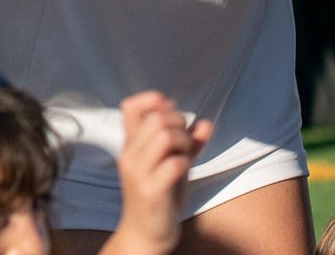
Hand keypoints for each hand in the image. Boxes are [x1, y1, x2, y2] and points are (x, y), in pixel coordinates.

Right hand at [110, 91, 208, 254]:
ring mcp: (138, 172)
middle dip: (179, 123)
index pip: (130, 106)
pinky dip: (185, 162)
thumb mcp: (172, 165)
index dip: (152, 100)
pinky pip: (173, 164)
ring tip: (186, 156)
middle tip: (185, 141)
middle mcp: (130, 155)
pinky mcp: (151, 190)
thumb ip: (188, 144)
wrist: (145, 234)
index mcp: (130, 145)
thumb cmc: (160, 197)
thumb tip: (205, 122)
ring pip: (164, 137)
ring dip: (183, 142)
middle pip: (155, 118)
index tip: (170, 113)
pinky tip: (185, 170)